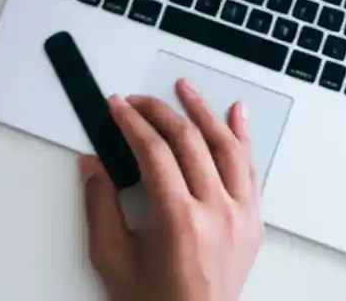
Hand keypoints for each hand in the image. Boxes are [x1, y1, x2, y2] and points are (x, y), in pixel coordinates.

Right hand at [80, 80, 263, 300]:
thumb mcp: (112, 257)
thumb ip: (100, 205)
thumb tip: (93, 164)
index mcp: (179, 220)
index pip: (154, 151)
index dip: (132, 122)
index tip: (117, 107)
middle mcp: (217, 213)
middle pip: (189, 141)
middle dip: (159, 111)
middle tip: (137, 100)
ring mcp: (240, 215)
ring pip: (225, 146)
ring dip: (203, 111)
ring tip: (184, 88)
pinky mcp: (252, 220)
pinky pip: (249, 168)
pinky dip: (242, 136)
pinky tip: (236, 114)